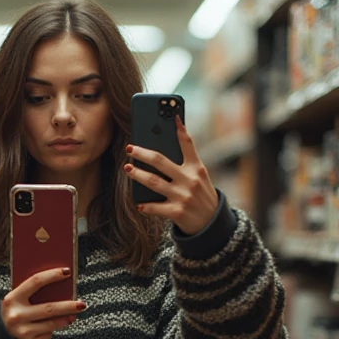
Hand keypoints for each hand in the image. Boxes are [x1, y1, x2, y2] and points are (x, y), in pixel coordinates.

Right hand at [1, 268, 86, 338]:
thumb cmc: (14, 313)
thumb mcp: (17, 302)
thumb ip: (32, 294)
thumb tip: (61, 288)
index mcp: (12, 299)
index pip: (35, 282)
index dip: (52, 275)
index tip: (67, 271)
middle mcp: (16, 316)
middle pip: (49, 308)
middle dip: (68, 306)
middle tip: (82, 304)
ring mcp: (22, 332)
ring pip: (52, 324)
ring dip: (66, 319)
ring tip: (75, 314)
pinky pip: (47, 335)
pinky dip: (52, 330)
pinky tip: (53, 327)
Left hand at [124, 116, 218, 234]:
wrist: (211, 223)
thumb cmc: (201, 195)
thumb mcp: (199, 177)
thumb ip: (185, 164)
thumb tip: (161, 151)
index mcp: (197, 168)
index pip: (187, 144)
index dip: (180, 129)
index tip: (171, 115)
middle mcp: (190, 180)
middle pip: (161, 161)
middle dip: (143, 153)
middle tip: (130, 148)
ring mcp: (183, 196)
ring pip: (154, 182)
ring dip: (138, 175)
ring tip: (127, 169)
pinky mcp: (177, 212)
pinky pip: (156, 207)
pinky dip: (145, 205)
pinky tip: (138, 203)